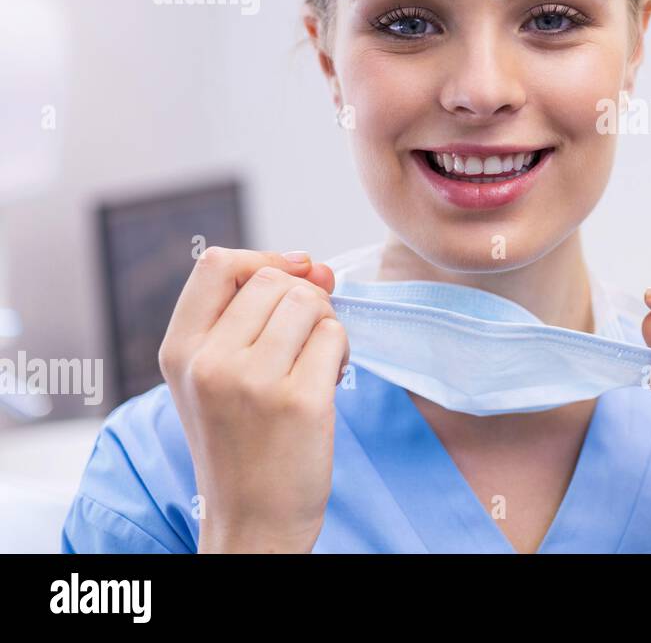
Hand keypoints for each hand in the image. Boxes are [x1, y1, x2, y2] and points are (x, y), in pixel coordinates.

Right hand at [158, 247, 347, 552]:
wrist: (252, 519)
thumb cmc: (242, 441)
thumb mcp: (217, 376)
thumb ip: (254, 316)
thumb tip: (315, 266)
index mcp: (180, 351)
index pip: (216, 263)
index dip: (264, 258)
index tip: (294, 274)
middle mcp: (209, 362)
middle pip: (275, 280)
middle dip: (304, 299)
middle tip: (305, 341)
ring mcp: (253, 381)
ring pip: (309, 302)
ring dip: (326, 324)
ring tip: (316, 361)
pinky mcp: (300, 400)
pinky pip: (335, 336)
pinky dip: (343, 350)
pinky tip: (330, 380)